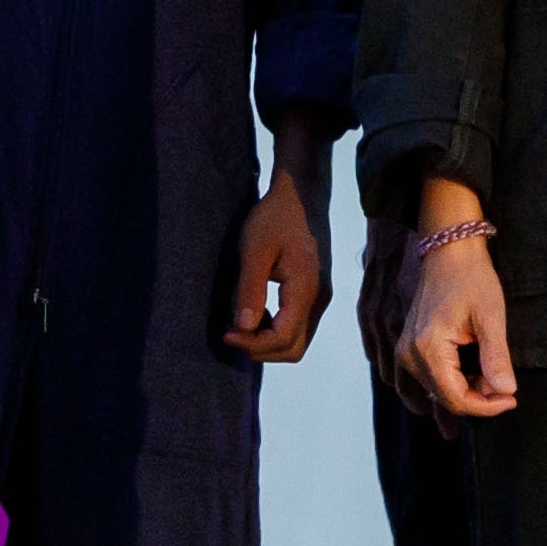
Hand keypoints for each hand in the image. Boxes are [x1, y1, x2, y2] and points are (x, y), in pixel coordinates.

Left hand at [228, 169, 332, 364]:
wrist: (301, 196)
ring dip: (267, 342)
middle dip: (260, 350)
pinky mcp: (315, 293)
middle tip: (232, 333)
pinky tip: (256, 312)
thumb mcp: (255, 250)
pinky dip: (275, 330)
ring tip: (242, 323)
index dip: (252, 344)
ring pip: (297, 341)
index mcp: (305, 290)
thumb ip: (250, 289)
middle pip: (292, 350)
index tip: (226, 333)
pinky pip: (298, 326)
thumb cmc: (275, 217)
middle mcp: (319, 300)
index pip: (282, 339)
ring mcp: (320, 298)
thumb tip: (243, 328)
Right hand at [387, 206, 519, 421]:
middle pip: (446, 399)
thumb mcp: (491, 317)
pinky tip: (475, 368)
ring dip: (468, 391)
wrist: (448, 251)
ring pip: (439, 391)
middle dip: (479, 399)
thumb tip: (506, 392)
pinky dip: (456, 380)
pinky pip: (432, 377)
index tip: (512, 399)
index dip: (487, 407)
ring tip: (492, 374)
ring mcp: (406, 351)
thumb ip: (496, 358)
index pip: (456, 399)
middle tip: (506, 386)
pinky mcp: (408, 347)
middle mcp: (410, 355)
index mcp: (428, 349)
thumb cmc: (470, 278)